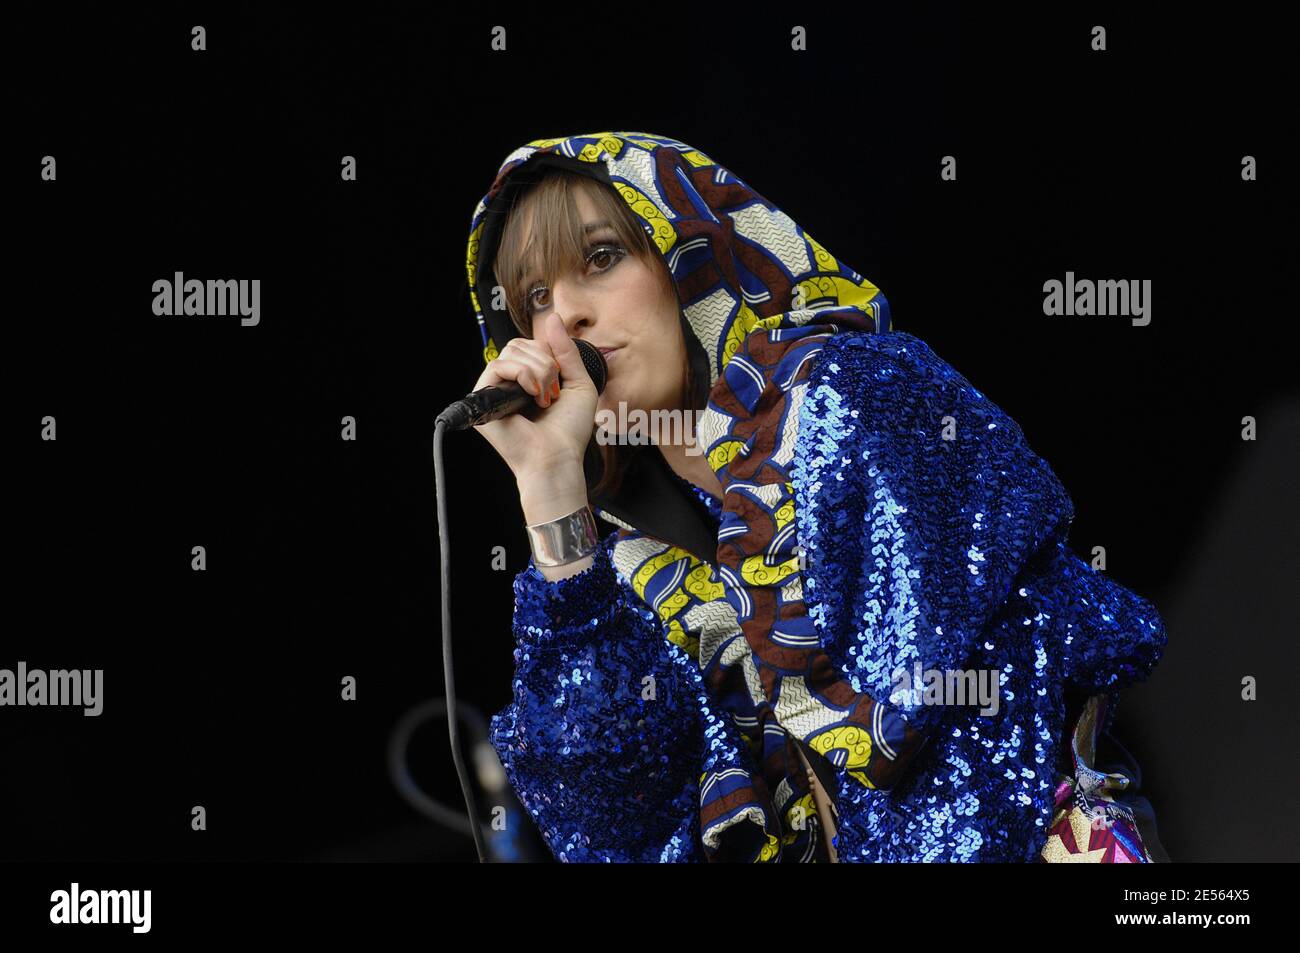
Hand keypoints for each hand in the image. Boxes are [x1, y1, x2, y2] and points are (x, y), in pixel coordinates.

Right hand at [471, 311, 599, 483]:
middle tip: (554, 391)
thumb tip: (551, 317)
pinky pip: (498, 365)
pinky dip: (523, 375)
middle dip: (545, 362)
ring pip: (512, 352)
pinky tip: (533, 396)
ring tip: (546, 398)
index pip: (529, 345)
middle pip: (519, 344)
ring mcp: (494, 391)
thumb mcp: (577, 382)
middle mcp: (507, 384)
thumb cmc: (568, 430)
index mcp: (526, 381)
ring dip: (539, 371)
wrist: (558, 457)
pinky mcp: (483, 399)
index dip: (549, 354)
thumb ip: (566, 350)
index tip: (560, 379)